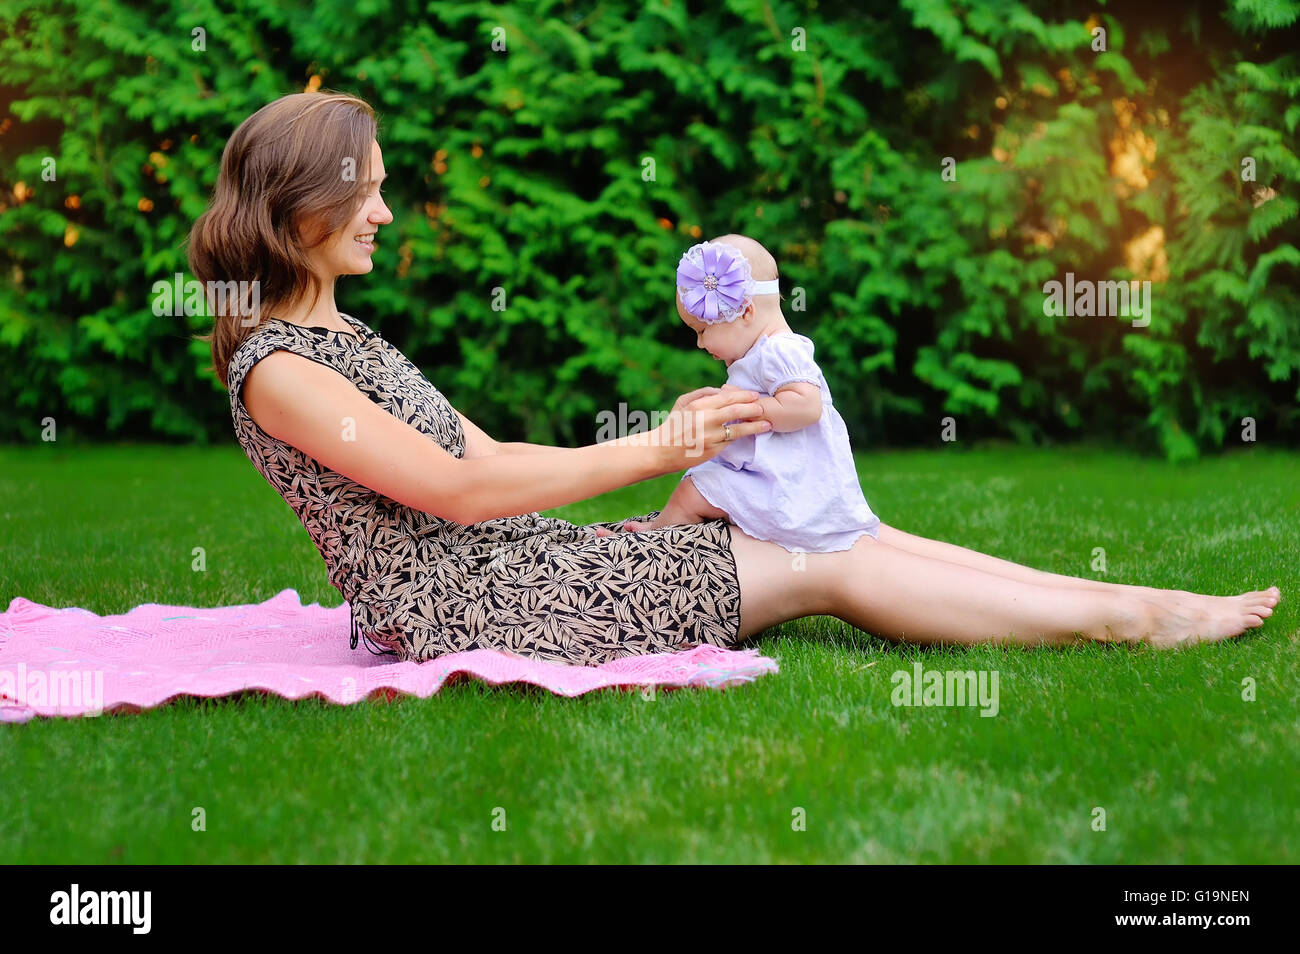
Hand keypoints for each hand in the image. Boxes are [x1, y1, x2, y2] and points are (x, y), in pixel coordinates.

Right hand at [651, 388, 770, 470]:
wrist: (661, 451)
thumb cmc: (673, 424)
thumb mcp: (682, 403)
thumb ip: (702, 393)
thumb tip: (722, 390)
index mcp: (699, 405)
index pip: (727, 397)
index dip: (744, 396)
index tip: (755, 395)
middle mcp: (705, 420)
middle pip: (736, 411)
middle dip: (753, 408)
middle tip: (764, 407)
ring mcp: (710, 436)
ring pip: (738, 429)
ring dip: (755, 426)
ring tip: (767, 424)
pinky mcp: (712, 450)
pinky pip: (731, 442)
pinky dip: (742, 437)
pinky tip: (751, 434)